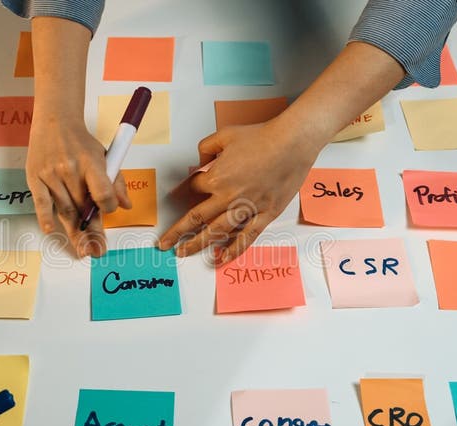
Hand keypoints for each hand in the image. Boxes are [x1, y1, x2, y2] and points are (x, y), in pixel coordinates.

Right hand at [26, 118, 130, 256]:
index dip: (107, 207)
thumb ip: (116, 181)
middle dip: (91, 232)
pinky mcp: (35, 177)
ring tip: (82, 248)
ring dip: (74, 232)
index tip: (108, 212)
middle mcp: (70, 168)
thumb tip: (125, 205)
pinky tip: (52, 231)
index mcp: (91, 162)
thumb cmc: (81, 142)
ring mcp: (51, 174)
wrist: (55, 122)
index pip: (103, 193)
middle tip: (96, 250)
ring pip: (65, 209)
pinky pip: (41, 203)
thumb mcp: (104, 156)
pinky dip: (46, 218)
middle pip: (82, 207)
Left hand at [157, 122, 319, 264]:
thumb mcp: (225, 135)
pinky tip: (223, 259)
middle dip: (177, 233)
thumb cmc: (261, 136)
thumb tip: (201, 160)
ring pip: (217, 231)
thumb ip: (206, 147)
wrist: (292, 142)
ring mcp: (247, 207)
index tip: (190, 190)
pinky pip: (247, 236)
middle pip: (196, 218)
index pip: (194, 187)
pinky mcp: (266, 214)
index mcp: (216, 178)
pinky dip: (235, 249)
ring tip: (184, 253)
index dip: (190, 187)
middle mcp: (228, 196)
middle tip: (165, 244)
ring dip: (198, 244)